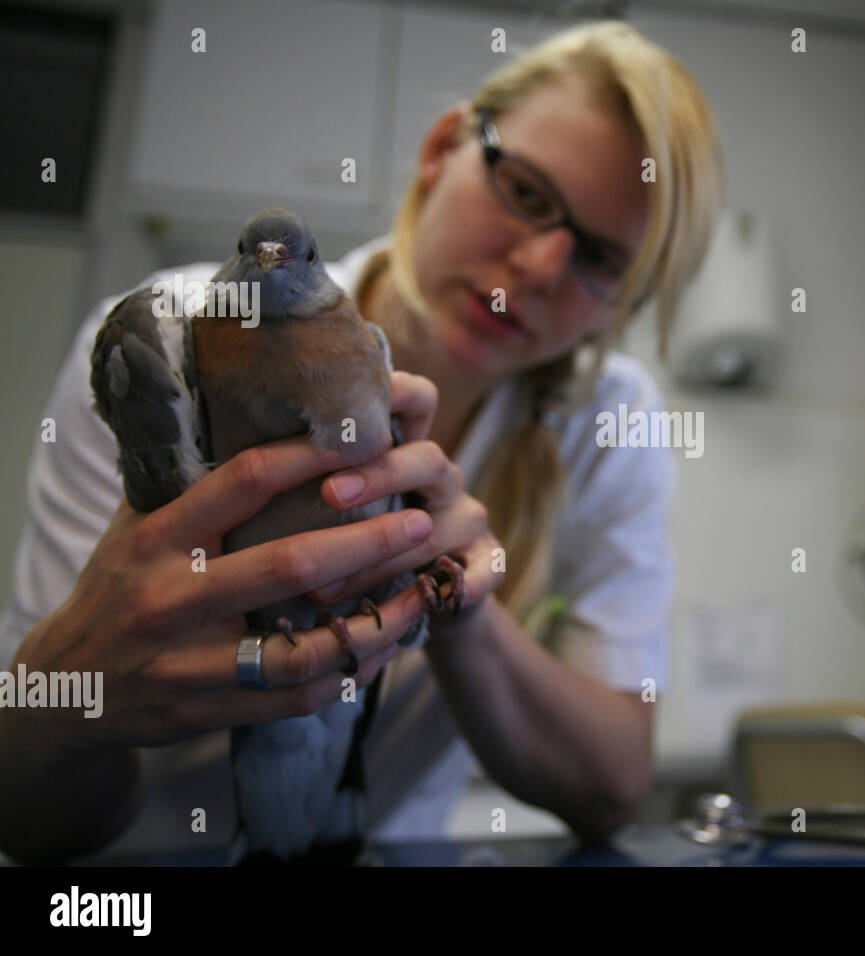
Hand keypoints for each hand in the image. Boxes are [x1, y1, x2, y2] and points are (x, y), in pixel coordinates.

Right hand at [8, 435, 438, 755]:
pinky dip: (350, 670)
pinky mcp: (208, 711)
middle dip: (368, 542)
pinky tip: (384, 645)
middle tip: (419, 519)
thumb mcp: (136, 526)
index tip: (367, 439)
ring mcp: (189, 663)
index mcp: (157, 538)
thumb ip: (191, 484)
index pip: (244, 480)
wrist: (66, 686)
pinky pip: (298, 696)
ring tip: (420, 591)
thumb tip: (261, 421)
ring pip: (305, 646)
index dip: (311, 455)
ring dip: (375, 620)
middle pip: (290, 565)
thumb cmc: (120, 587)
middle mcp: (172, 598)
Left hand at [308, 371, 502, 623]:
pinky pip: (484, 571)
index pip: (414, 400)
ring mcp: (466, 520)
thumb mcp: (337, 503)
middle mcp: (440, 478)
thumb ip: (310, 477)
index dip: (392, 391)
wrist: (423, 601)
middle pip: (425, 456)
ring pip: (436, 526)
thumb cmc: (357, 543)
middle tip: (328, 494)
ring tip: (325, 587)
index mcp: (403, 450)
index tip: (346, 402)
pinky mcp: (484, 564)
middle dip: (378, 473)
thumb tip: (235, 457)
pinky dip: (466, 584)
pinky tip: (436, 597)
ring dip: (382, 554)